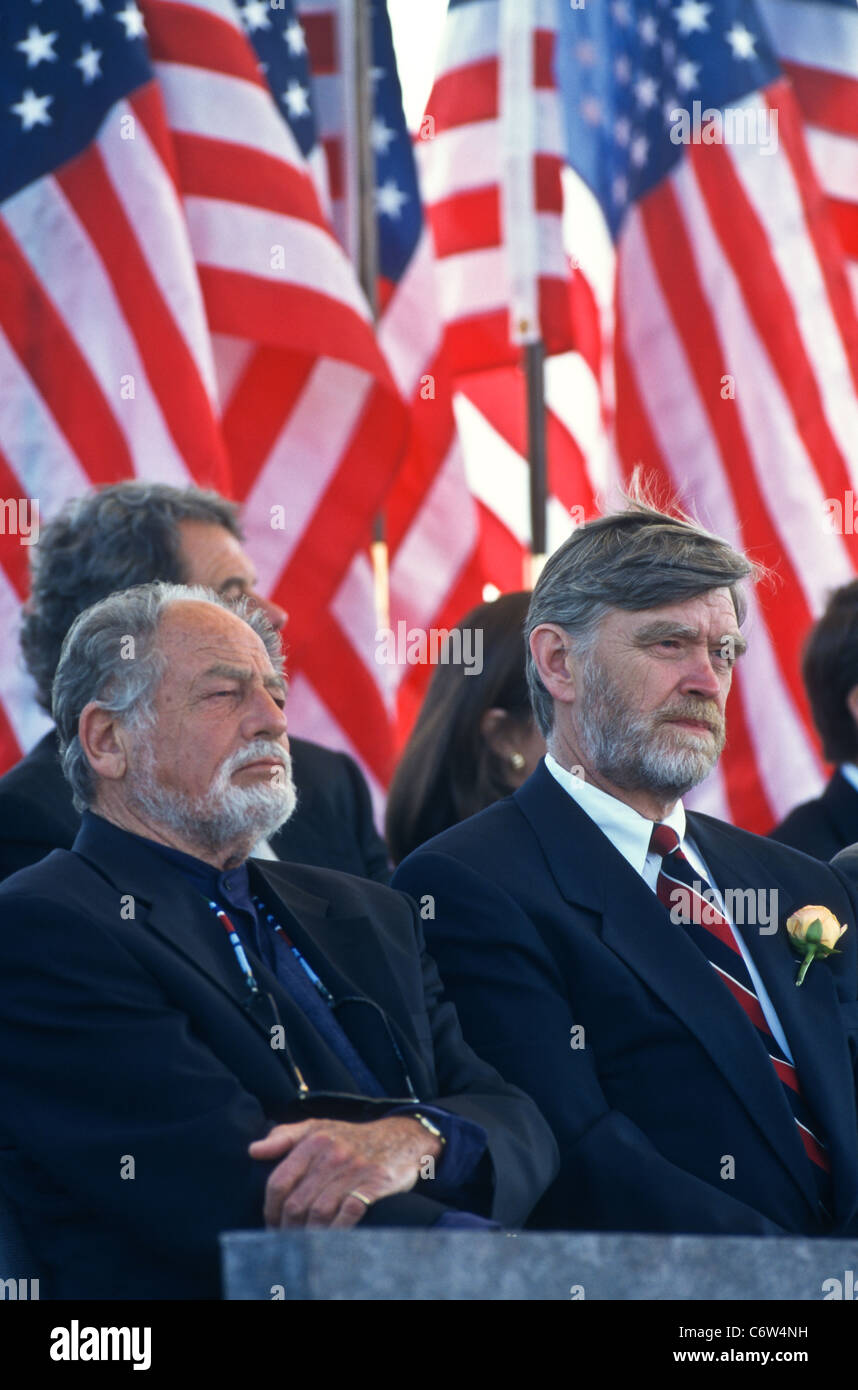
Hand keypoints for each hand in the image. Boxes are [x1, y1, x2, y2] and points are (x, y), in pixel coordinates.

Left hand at [248, 1115, 443, 1228]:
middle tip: (285, 1241)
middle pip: (297, 1203)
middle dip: (287, 1228)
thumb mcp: (317, 1127)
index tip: (271, 1223)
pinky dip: (336, 1231)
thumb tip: (253, 1150)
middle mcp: (333, 1154)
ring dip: (308, 1235)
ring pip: (320, 1212)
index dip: (270, 1208)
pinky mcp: (377, 1183)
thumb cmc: (350, 1138)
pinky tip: (329, 1239)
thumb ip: (284, 1136)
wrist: (399, 1138)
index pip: (280, 1181)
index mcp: (314, 1140)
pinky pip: (350, 1213)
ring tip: (303, 1245)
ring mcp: (356, 1169)